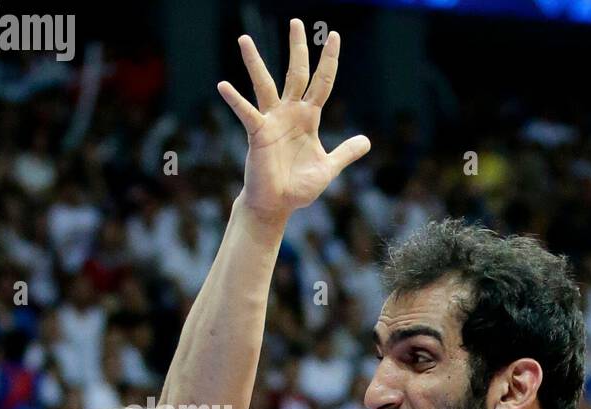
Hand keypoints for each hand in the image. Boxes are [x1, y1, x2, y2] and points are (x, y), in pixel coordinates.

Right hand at [218, 20, 370, 223]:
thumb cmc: (299, 187)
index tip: (334, 36)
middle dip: (297, 49)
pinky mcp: (258, 134)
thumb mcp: (328, 168)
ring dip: (255, 63)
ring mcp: (272, 121)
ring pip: (265, 85)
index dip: (328, 60)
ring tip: (244, 39)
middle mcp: (289, 113)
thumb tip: (366, 141)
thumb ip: (345, 153)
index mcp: (308, 118)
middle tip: (297, 22)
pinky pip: (247, 113)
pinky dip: (236, 100)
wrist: (277, 204)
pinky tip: (224, 86)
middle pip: (296, 73)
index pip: (322, 83)